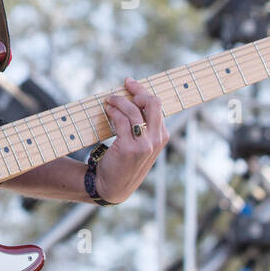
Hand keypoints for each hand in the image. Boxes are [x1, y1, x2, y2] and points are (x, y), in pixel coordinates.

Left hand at [96, 77, 169, 203]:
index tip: (130, 83)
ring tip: (109, 100)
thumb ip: (144, 127)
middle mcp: (156, 140)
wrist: (113, 187)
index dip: (143, 91)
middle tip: (123, 86)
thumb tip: (133, 99)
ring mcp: (143, 144)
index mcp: (162, 136)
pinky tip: (107, 110)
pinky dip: (113, 111)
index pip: (157, 105)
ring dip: (119, 101)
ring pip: (133, 110)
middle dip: (136, 90)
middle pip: (152, 103)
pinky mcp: (128, 148)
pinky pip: (121, 121)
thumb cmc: (125, 163)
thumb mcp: (141, 146)